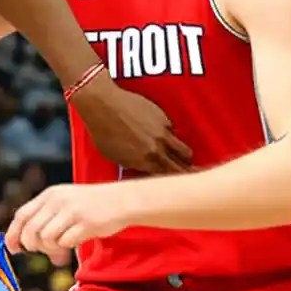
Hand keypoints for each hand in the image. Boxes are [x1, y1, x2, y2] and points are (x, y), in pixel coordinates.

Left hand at [5, 183, 130, 263]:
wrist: (122, 200)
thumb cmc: (91, 206)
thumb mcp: (64, 202)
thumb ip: (45, 219)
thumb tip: (25, 244)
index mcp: (49, 195)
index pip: (21, 215)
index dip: (14, 234)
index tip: (14, 248)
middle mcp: (58, 201)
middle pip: (31, 230)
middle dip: (33, 246)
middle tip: (44, 251)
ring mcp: (72, 211)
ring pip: (46, 238)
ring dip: (51, 249)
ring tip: (61, 250)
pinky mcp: (86, 223)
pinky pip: (66, 241)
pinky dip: (66, 247)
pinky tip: (74, 244)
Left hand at [68, 73, 191, 174]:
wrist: (103, 104)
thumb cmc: (102, 129)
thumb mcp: (113, 156)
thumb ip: (132, 164)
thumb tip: (141, 168)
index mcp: (144, 161)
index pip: (166, 179)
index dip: (172, 184)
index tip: (176, 186)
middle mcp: (157, 149)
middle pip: (180, 167)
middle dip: (186, 173)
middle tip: (188, 176)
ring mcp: (162, 133)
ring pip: (183, 151)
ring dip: (184, 157)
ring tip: (185, 160)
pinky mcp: (164, 118)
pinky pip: (174, 132)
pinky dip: (172, 137)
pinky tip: (166, 138)